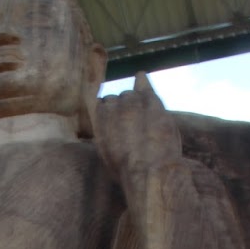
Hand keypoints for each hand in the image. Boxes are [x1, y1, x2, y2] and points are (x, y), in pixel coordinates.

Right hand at [93, 73, 178, 198]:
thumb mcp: (106, 153)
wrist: (149, 170)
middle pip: (115, 99)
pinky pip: (141, 82)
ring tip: (142, 116)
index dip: (110, 115)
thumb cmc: (126, 170)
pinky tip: (140, 78)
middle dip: (122, 109)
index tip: (116, 124)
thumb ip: (104, 132)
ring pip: (129, 94)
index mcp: (99, 120)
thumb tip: (105, 122)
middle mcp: (112, 106)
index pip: (101, 106)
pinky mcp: (150, 100)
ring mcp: (131, 101)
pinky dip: (141, 81)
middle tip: (131, 124)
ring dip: (134, 101)